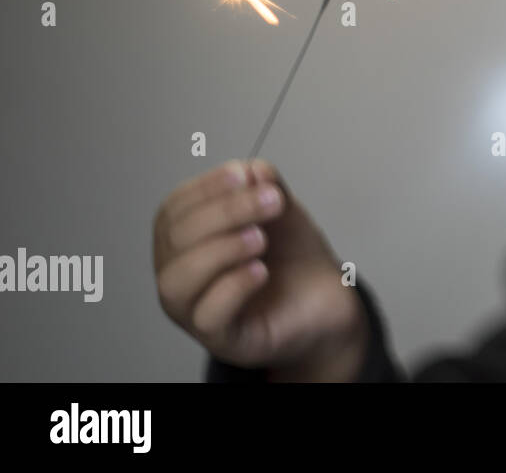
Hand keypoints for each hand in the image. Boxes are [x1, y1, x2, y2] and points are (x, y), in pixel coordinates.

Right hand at [153, 159, 367, 380]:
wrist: (328, 297)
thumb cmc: (291, 256)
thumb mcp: (279, 211)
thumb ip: (264, 188)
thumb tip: (252, 169)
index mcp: (184, 239)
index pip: (174, 209)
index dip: (206, 188)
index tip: (244, 174)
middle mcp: (179, 274)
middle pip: (177, 240)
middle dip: (225, 212)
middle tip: (271, 201)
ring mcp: (195, 310)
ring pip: (178, 281)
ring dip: (221, 250)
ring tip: (261, 238)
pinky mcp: (221, 339)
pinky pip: (207, 316)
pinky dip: (232, 287)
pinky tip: (260, 271)